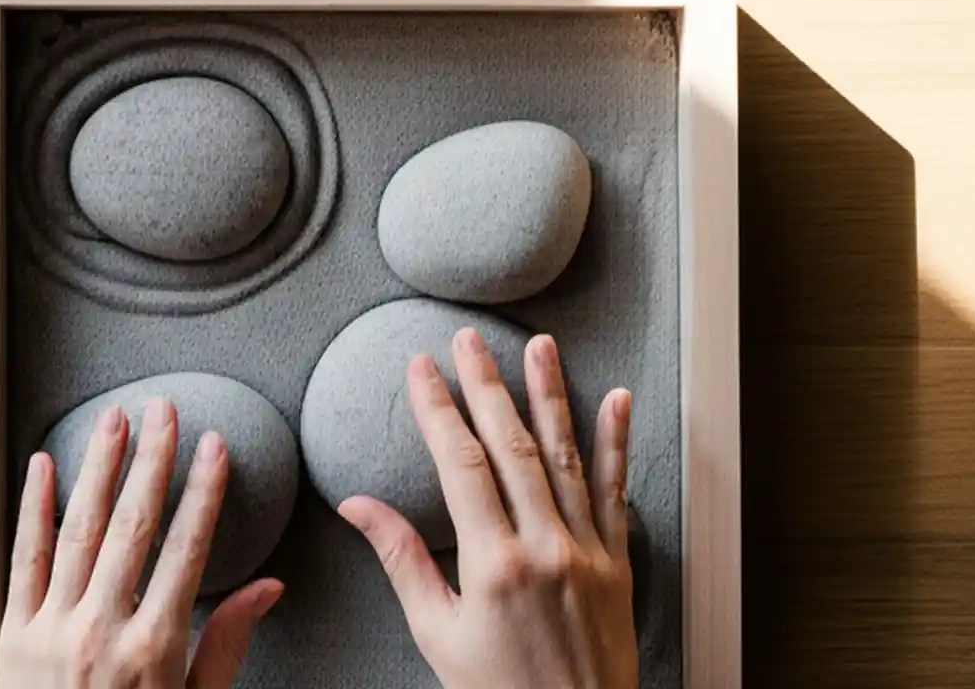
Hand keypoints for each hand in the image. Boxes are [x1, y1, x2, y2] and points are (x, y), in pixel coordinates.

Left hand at [0, 399, 283, 688]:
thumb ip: (225, 644)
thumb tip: (267, 589)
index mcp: (154, 649)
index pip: (188, 548)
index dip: (204, 491)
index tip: (215, 448)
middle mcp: (101, 631)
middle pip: (133, 526)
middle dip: (152, 460)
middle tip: (163, 411)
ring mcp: (51, 631)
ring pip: (78, 531)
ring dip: (98, 468)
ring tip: (113, 421)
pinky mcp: (12, 637)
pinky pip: (24, 559)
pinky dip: (34, 509)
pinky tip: (44, 466)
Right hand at [340, 329, 638, 688]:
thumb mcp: (436, 633)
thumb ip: (401, 561)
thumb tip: (357, 506)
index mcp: (493, 564)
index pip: (460, 464)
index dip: (438, 409)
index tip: (421, 369)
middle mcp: (544, 547)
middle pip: (511, 446)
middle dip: (486, 385)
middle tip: (468, 341)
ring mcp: (587, 552)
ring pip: (567, 456)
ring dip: (550, 395)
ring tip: (538, 346)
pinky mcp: (617, 564)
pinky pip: (618, 493)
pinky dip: (617, 443)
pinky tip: (617, 399)